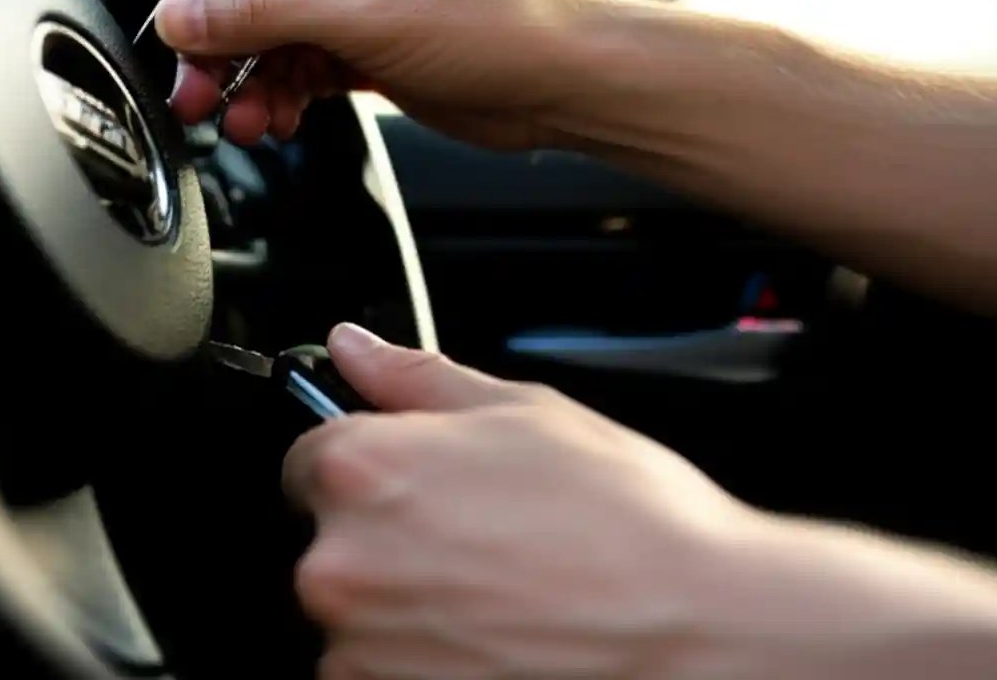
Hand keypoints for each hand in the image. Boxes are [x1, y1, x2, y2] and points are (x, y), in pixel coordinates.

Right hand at [159, 0, 606, 146]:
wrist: (557, 82)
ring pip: (275, 37)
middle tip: (202, 99)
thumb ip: (259, 10)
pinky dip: (287, 95)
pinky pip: (307, 65)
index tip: (183, 42)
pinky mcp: (371, 45)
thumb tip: (181, 15)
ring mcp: (358, 0)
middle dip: (222, 50)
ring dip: (253, 83)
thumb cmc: (488, 24)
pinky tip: (280, 121)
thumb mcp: (357, 11)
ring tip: (248, 123)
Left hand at [283, 323, 760, 677]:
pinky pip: (374, 669)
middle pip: (329, 537)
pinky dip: (415, 655)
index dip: (362, 462)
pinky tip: (486, 632)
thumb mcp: (520, 411)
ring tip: (489, 585)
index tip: (406, 478)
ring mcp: (362, 645)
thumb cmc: (620, 517)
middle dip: (385, 530)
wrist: (689, 622)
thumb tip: (354, 349)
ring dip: (400, 598)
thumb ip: (413, 379)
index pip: (308, 456)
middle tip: (471, 532)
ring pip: (354, 609)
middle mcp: (341, 563)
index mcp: (361, 470)